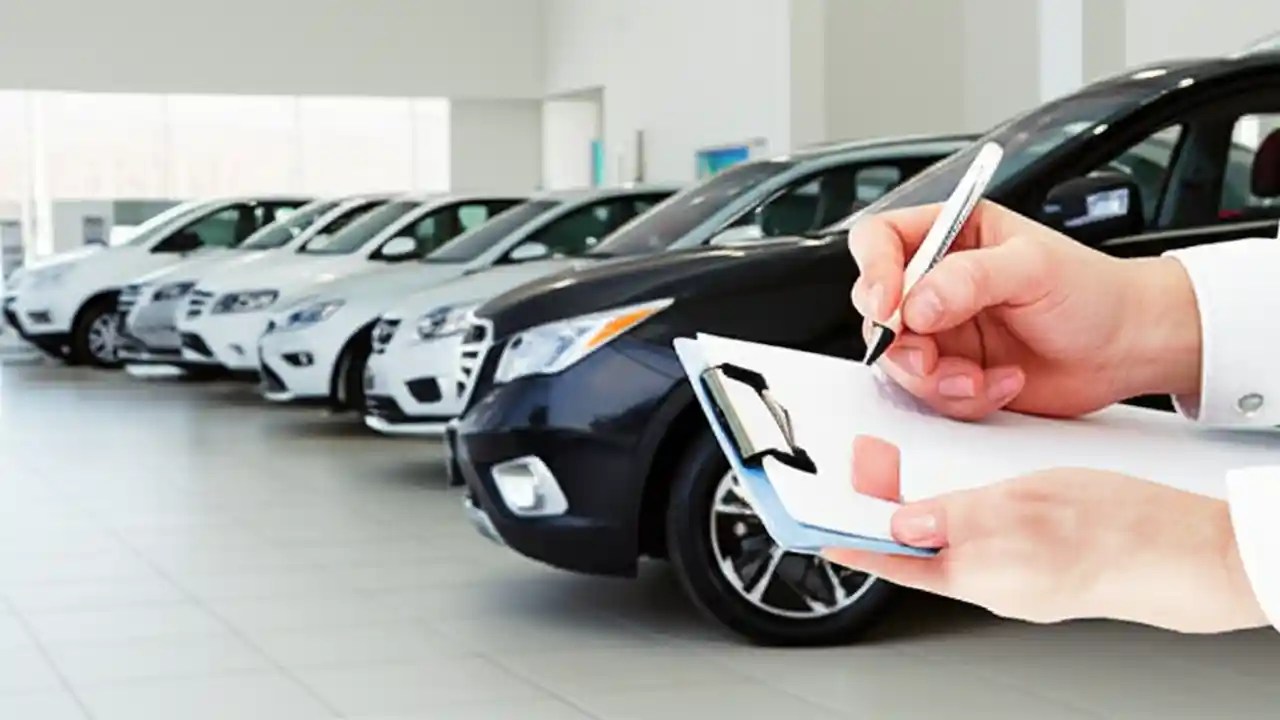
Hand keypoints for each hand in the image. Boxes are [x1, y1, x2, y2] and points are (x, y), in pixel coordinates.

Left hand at [824, 436, 1267, 632]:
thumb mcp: (1023, 503)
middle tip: (866, 466)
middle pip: (911, 548)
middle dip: (881, 509)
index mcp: (977, 571)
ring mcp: (1012, 581)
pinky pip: (977, 543)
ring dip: (918, 509)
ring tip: (905, 469)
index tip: (809, 522)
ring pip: (944, 543)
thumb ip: (954, 515)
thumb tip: (901, 521)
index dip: (845, 536)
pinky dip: (956, 516)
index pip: (888, 559)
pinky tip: (963, 490)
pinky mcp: (1033, 572)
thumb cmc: (1119, 527)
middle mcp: (988, 585)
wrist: (1189, 554)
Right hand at [848, 201, 1201, 419]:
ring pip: (898, 360)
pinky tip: (1003, 383)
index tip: (888, 305)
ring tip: (981, 376)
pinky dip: (962, 398)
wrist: (1128, 349)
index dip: (873, 271)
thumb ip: (970, 279)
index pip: (880, 240)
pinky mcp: (954, 372)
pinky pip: (929, 394)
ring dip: (936, 379)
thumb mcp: (1033, 268)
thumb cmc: (1094, 292)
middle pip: (877, 309)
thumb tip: (917, 302)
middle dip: (901, 342)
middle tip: (932, 357)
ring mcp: (943, 331)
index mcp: (951, 235)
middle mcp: (938, 282)